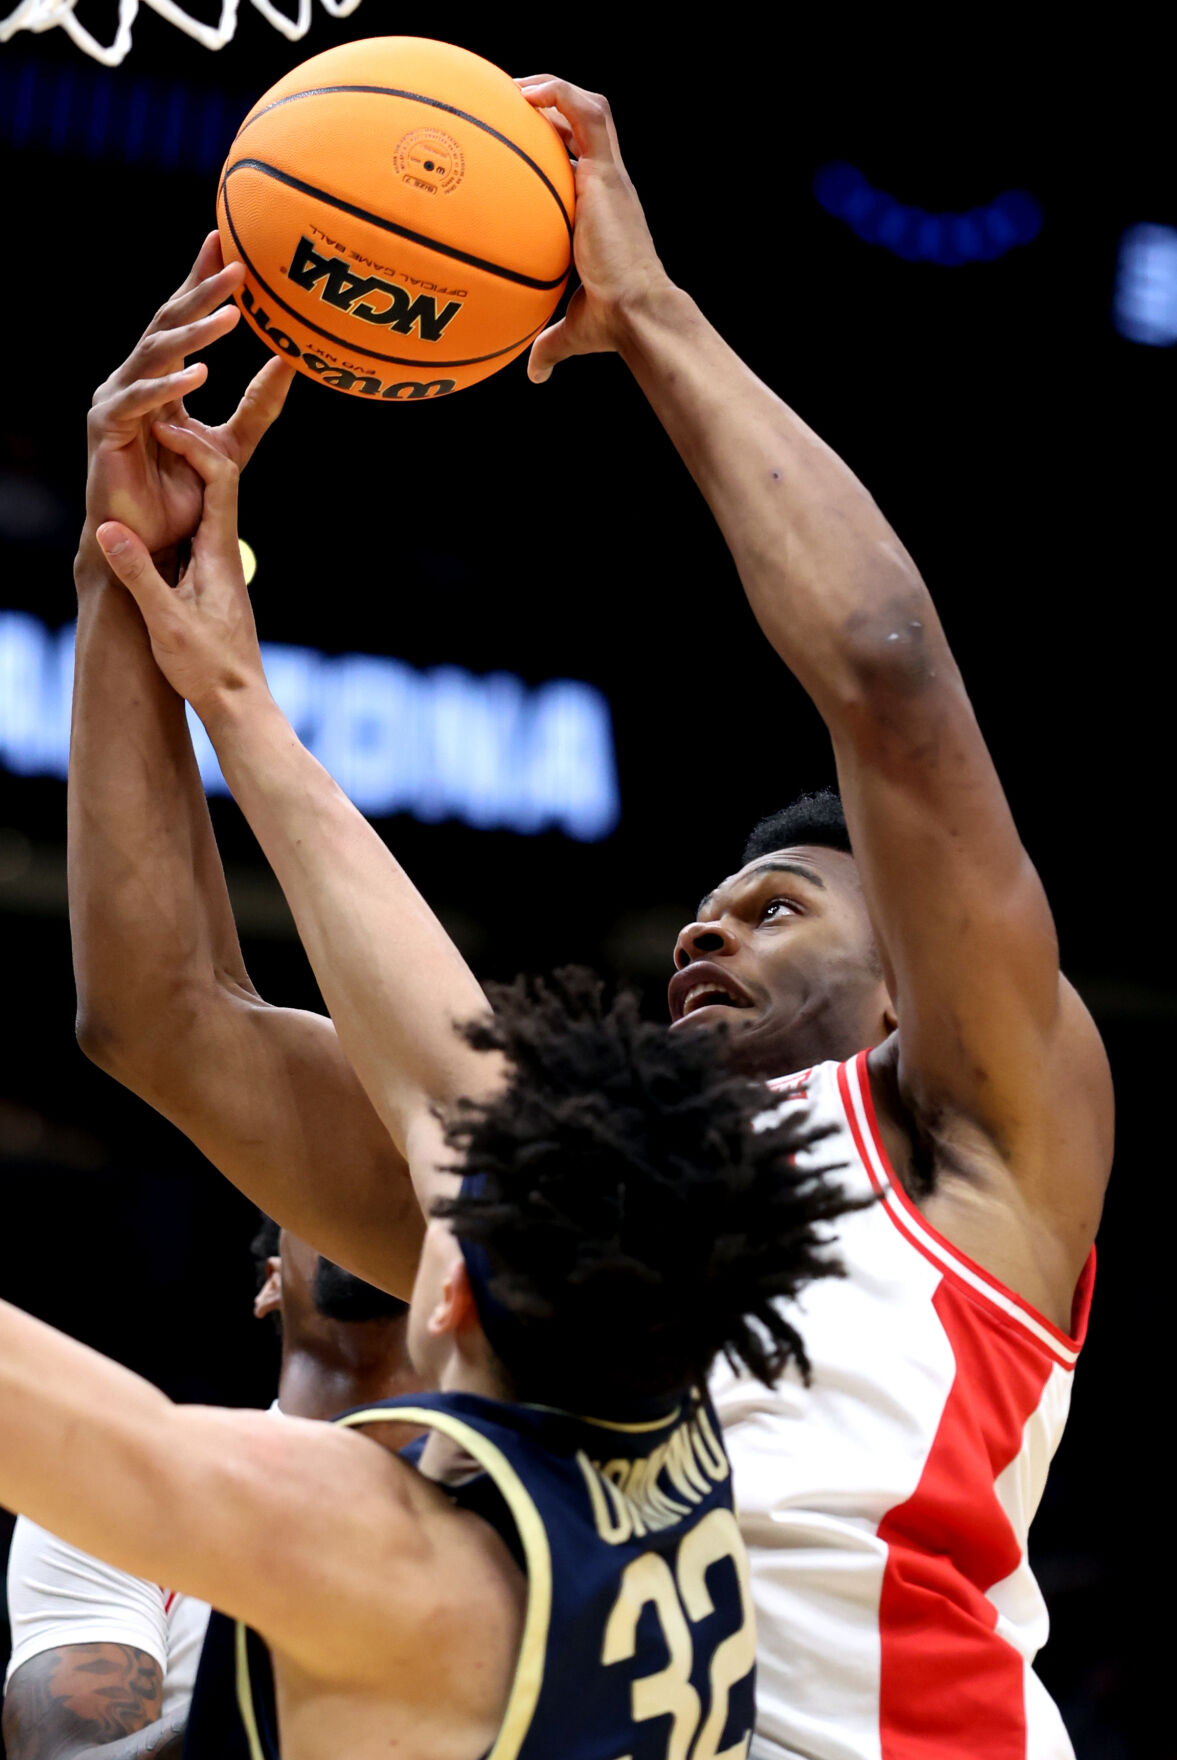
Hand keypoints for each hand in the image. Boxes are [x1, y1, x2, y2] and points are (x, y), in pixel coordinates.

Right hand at [83, 232, 293, 564]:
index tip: (226, 244)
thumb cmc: (180, 497)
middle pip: (169, 324)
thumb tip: (289, 364)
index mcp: (161, 379)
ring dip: (194, 332)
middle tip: (238, 268)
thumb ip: (256, 407)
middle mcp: (135, 380)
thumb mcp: (231, 447)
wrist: (148, 544)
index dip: (201, 282)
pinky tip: (199, 373)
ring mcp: (117, 401)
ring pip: (156, 353)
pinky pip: (141, 399)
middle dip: (201, 293)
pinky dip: (170, 385)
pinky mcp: (107, 428)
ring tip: (230, 316)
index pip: (182, 320)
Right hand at [95, 423, 268, 724]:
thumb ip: (138, 573)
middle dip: (191, 449)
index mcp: (219, 553)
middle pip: (219, 483)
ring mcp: (222, 568)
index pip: (220, 479)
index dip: (194, 447)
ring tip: (155, 454)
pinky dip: (185, 507)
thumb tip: (109, 528)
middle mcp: (226, 553)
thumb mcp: (164, 620)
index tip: (164, 429)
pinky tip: (161, 510)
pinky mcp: (215, 584)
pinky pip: (202, 529)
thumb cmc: (207, 668)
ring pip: (211, 506)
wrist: (240, 703)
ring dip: (188, 475)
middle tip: (157, 425)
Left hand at [516, 76, 672, 380]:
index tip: (523, 145)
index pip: (580, 167)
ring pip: (590, 110)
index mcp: (602, 213)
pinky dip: (558, 94)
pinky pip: (585, 113)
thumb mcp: (572, 328)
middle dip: (551, 108)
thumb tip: (534, 373)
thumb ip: (550, 344)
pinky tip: (525, 93)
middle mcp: (608, 187)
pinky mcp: (607, 172)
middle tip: (511, 105)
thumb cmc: (611, 322)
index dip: (555, 150)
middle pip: (586, 128)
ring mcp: (610, 176)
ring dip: (554, 90)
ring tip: (517, 90)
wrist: (636, 312)